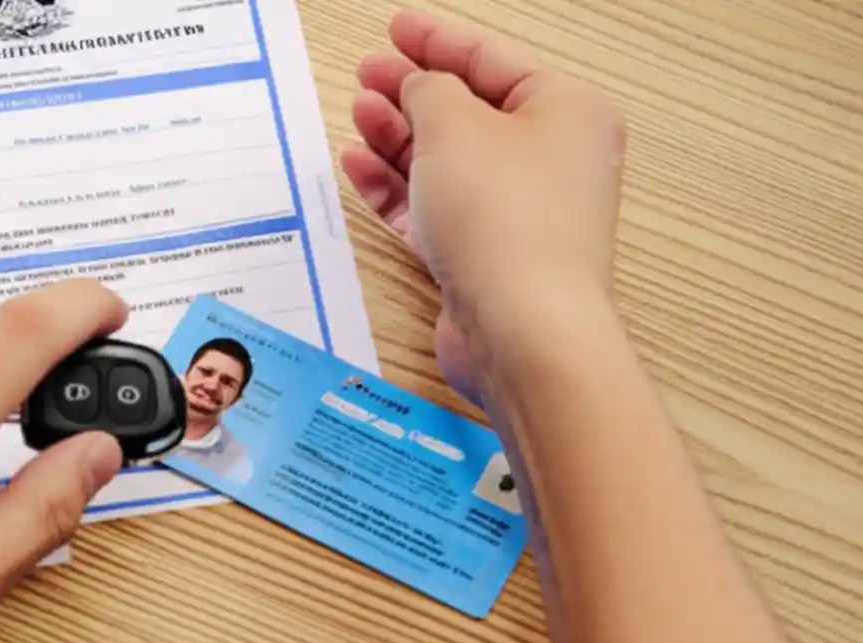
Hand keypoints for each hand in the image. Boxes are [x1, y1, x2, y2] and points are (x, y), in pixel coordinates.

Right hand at [343, 10, 625, 404]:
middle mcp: (550, 160)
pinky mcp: (487, 257)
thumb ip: (427, 90)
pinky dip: (398, 188)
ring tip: (359, 114)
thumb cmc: (509, 223)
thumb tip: (416, 87)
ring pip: (448, 161)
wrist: (521, 329)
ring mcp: (519, 212)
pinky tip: (361, 168)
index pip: (493, 58)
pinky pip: (435, 209)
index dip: (438, 39)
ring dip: (399, 137)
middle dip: (412, 90)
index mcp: (567, 110)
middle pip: (469, 110)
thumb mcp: (454, 125)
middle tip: (368, 74)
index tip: (397, 28)